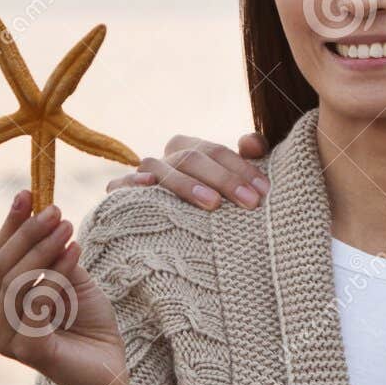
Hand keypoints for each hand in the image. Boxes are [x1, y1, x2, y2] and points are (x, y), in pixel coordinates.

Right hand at [0, 190, 126, 384]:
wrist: (109, 365)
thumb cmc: (87, 322)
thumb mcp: (68, 277)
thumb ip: (50, 253)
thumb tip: (40, 210)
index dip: (11, 223)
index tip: (28, 192)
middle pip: (1, 265)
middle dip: (28, 232)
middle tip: (56, 210)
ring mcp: (4, 340)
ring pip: (16, 280)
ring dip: (43, 248)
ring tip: (69, 227)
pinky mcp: (26, 350)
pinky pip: (36, 300)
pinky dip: (56, 273)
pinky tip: (76, 251)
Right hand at [104, 132, 270, 209]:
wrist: (167, 240)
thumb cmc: (207, 206)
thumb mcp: (229, 184)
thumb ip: (246, 160)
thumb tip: (253, 144)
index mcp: (189, 149)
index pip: (216, 150)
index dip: (242, 168)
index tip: (264, 191)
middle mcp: (165, 159)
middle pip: (191, 158)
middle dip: (224, 179)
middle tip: (250, 203)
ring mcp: (142, 175)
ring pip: (159, 168)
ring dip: (185, 184)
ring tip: (212, 203)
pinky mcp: (121, 195)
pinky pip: (121, 185)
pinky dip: (133, 183)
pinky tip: (149, 186)